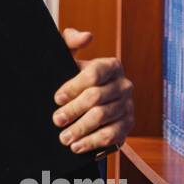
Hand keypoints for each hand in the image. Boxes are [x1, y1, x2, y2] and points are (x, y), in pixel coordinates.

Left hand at [52, 27, 134, 154]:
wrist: (86, 101)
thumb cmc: (74, 76)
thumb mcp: (68, 57)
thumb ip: (70, 41)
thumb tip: (86, 36)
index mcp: (111, 66)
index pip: (94, 74)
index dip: (73, 87)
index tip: (57, 98)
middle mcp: (124, 85)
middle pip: (96, 98)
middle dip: (73, 110)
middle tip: (56, 120)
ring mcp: (127, 106)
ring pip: (102, 118)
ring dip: (80, 129)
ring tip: (63, 137)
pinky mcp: (127, 125)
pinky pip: (111, 135)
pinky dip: (92, 142)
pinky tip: (77, 146)